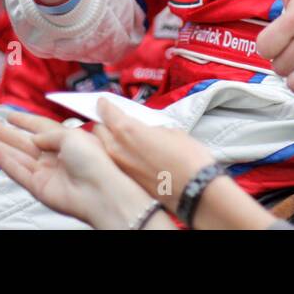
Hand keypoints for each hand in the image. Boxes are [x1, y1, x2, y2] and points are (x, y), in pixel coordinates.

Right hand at [0, 112, 171, 229]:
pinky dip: (1, 159)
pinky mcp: (36, 186)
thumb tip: (33, 137)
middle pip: (21, 140)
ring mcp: (44, 171)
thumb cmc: (95, 161)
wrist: (99, 191)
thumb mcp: (72, 136)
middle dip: (0, 131)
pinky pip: (15, 170)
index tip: (8, 115)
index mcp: (67, 140)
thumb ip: (49, 134)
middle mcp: (53, 155)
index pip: (40, 126)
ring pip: (13, 154)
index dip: (23, 120)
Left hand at [92, 99, 214, 209]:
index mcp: (127, 130)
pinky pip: (115, 165)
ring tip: (124, 141)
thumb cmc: (187, 156)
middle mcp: (116, 149)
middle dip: (104, 125)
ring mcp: (118, 169)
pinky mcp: (125, 183)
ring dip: (110, 143)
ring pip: (104, 150)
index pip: (106, 112)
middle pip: (98, 132)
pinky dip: (119, 159)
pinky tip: (133, 159)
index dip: (105, 105)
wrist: (195, 190)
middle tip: (113, 123)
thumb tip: (145, 131)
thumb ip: (151, 128)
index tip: (104, 103)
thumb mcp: (171, 131)